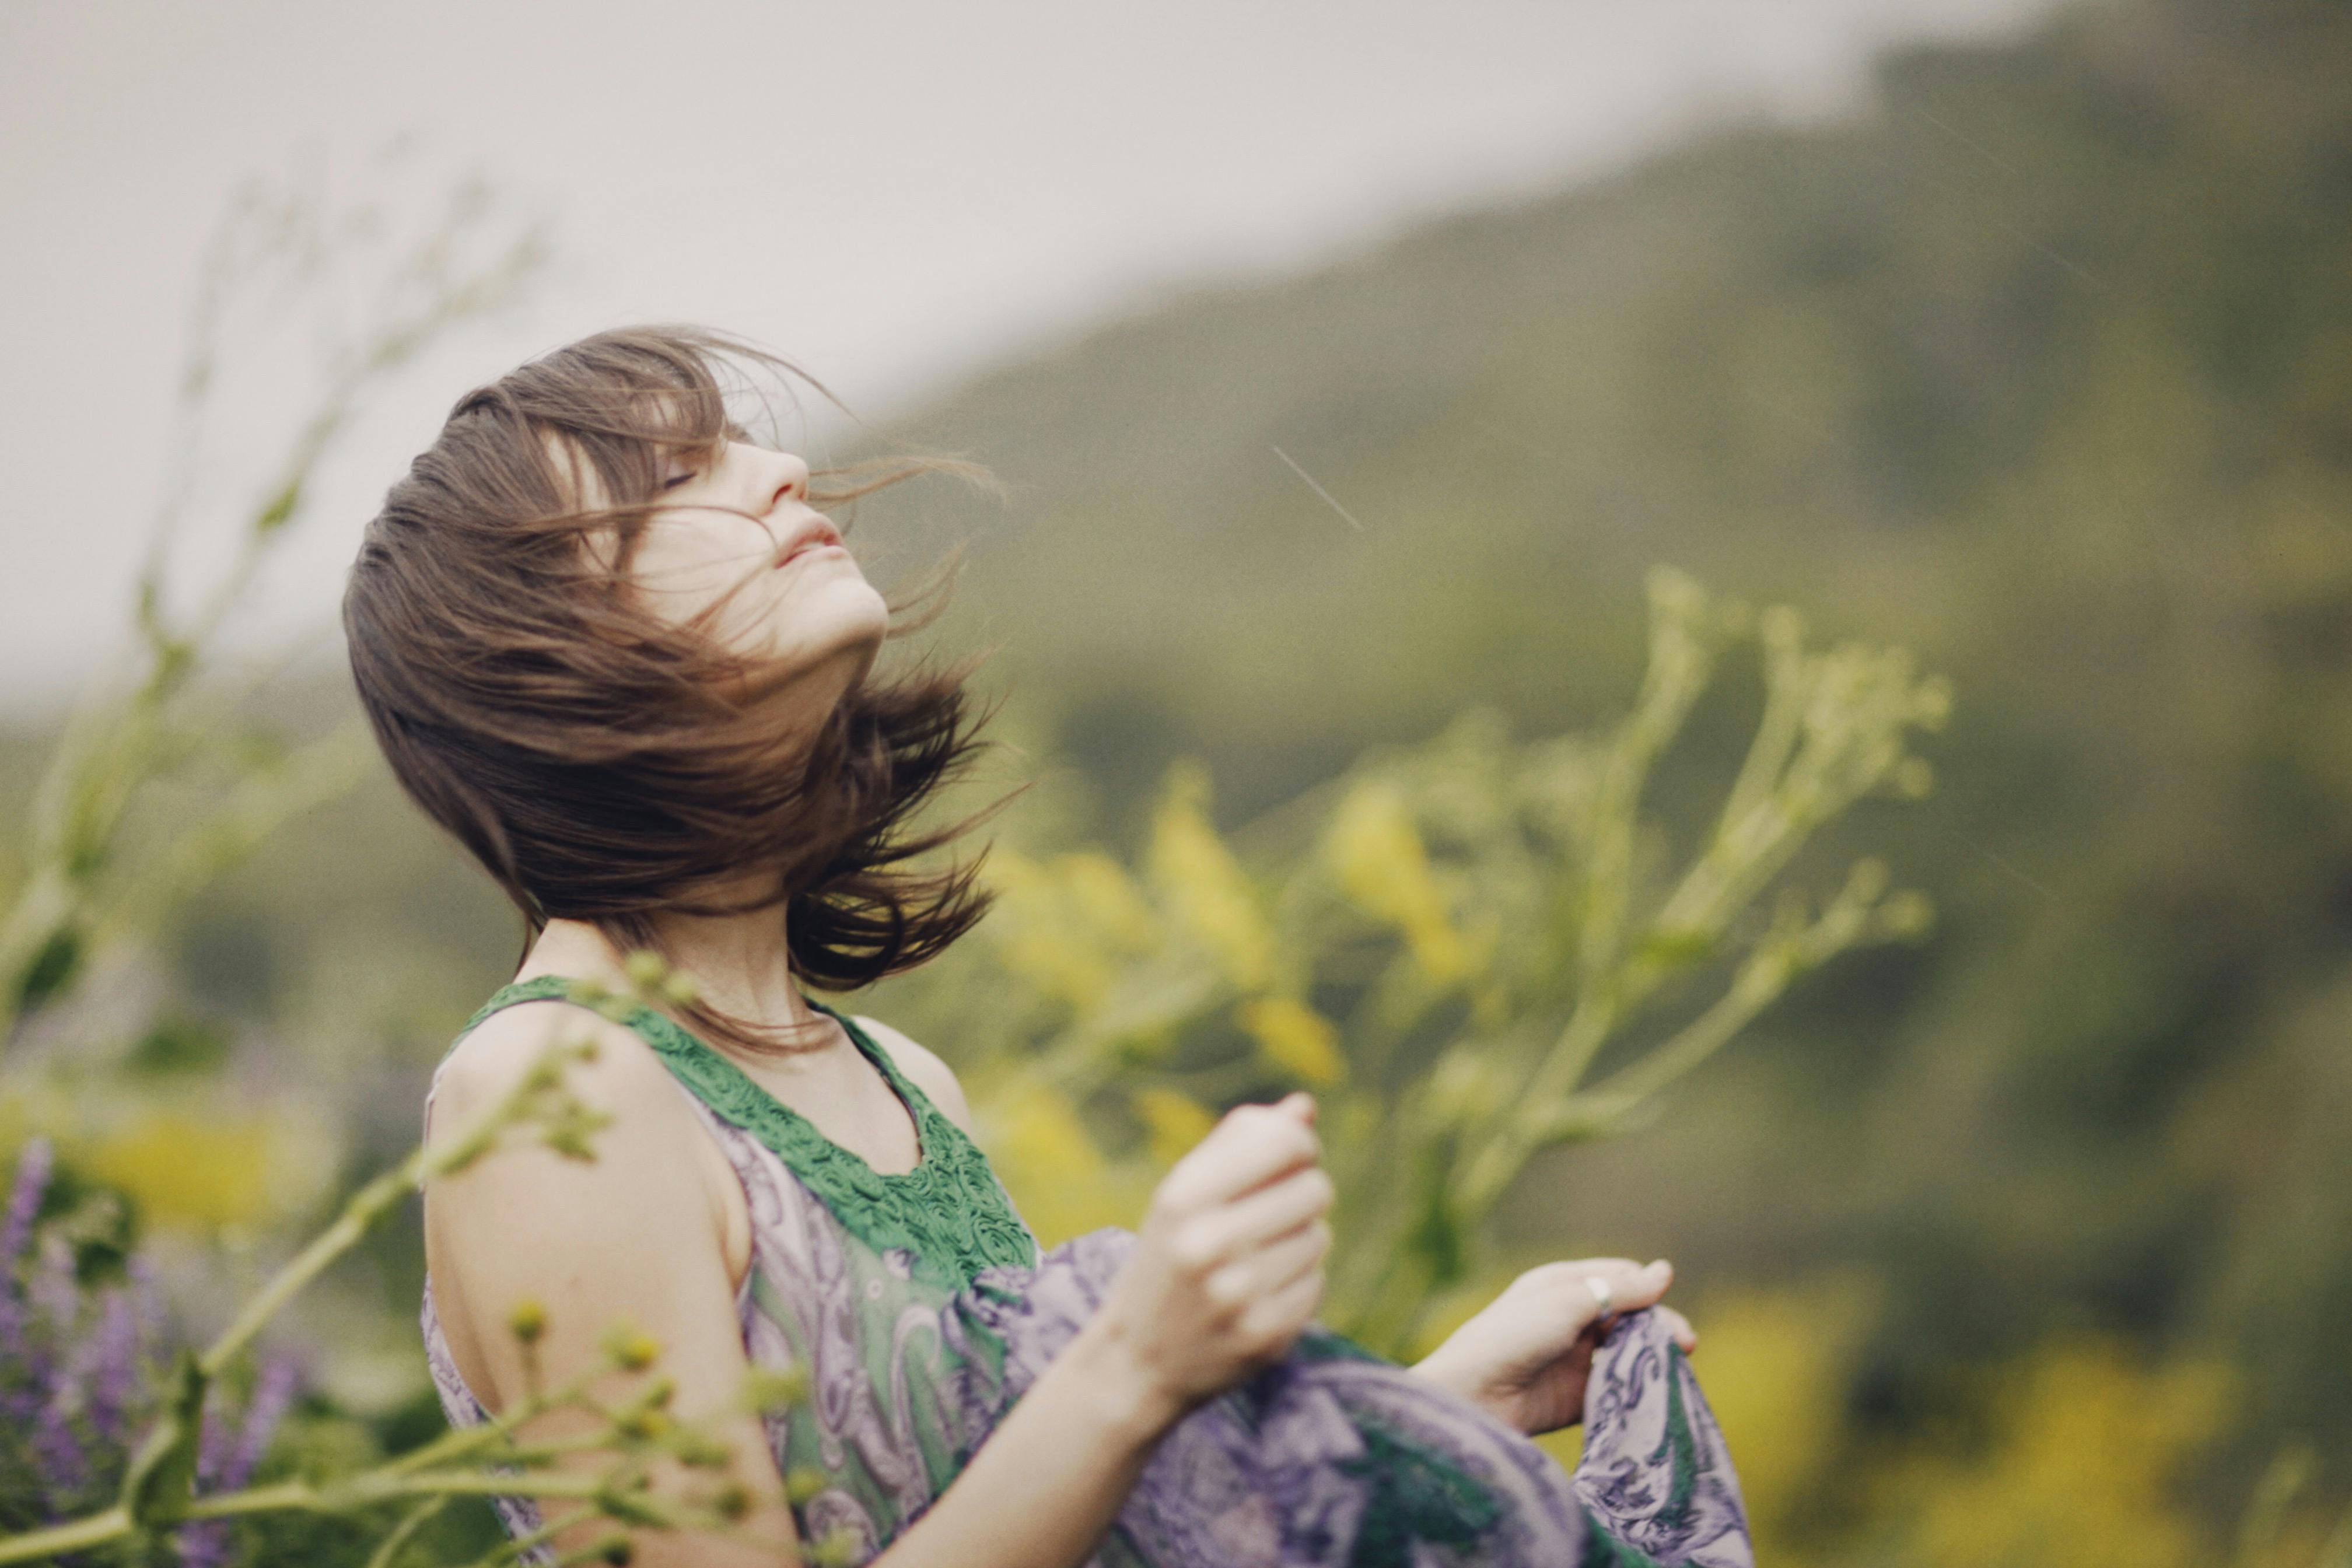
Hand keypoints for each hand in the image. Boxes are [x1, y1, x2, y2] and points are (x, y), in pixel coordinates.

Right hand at [1086, 1092, 1333, 1424]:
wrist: (1137, 1360)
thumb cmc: (1167, 1259)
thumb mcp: (1184, 1194)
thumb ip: (1241, 1143)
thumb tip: (1305, 1106)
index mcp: (1183, 1196)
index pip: (1286, 1143)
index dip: (1300, 1146)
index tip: (1290, 1159)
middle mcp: (1207, 1244)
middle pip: (1315, 1189)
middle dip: (1300, 1196)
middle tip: (1270, 1215)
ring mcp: (1237, 1294)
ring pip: (1318, 1238)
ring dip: (1298, 1243)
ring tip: (1256, 1260)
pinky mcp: (1264, 1335)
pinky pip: (1316, 1284)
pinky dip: (1297, 1285)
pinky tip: (1261, 1295)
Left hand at [1411, 1258, 1696, 1436]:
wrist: (1473, 1398)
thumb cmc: (1512, 1337)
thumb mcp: (1567, 1303)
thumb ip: (1618, 1291)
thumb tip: (1666, 1271)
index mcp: (1562, 1285)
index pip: (1618, 1278)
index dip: (1646, 1290)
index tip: (1664, 1306)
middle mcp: (1571, 1319)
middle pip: (1629, 1317)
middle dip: (1658, 1327)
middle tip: (1686, 1344)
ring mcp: (1575, 1359)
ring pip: (1628, 1353)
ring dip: (1653, 1358)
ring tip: (1676, 1368)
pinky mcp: (1577, 1398)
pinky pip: (1616, 1390)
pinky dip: (1637, 1390)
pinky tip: (1656, 1394)